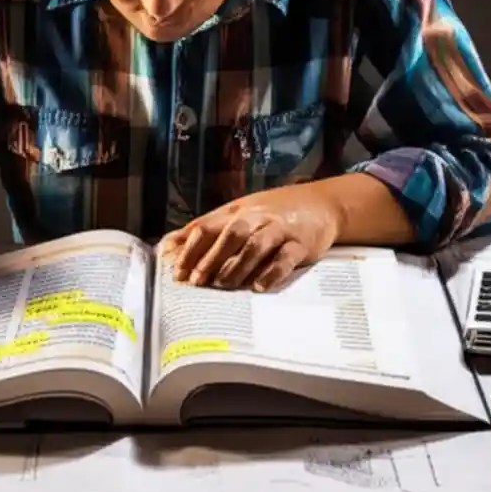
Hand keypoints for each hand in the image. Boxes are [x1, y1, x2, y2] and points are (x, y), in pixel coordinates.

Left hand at [158, 184, 339, 290]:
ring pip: (255, 245)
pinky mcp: (301, 244)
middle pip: (230, 234)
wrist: (323, 204)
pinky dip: (271, 272)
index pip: (207, 226)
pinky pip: (285, 258)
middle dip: (210, 258)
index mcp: (237, 212)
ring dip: (237, 266)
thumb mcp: (238, 214)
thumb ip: (207, 229)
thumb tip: (167, 246)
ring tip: (223, 285)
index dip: (189, 248)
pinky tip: (259, 287)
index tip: (177, 271)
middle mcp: (257, 218)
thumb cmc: (273, 212)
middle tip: (196, 281)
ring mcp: (280, 230)